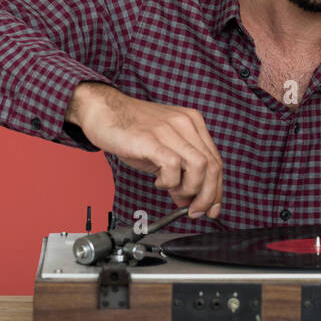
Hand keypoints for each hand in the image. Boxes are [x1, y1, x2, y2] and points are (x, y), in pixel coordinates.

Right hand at [68, 83, 222, 218]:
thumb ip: (178, 173)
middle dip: (207, 196)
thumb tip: (187, 201)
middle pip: (212, 166)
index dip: (216, 190)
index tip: (211, 209)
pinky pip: (173, 166)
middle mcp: (186, 123)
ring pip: (199, 166)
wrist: (104, 110)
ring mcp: (169, 129)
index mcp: (193, 123)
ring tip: (173, 192)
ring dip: (190, 189)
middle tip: (195, 211)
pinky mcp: (151, 139)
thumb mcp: (161, 149)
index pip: (216, 161)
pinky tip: (158, 182)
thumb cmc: (131, 129)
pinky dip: (169, 182)